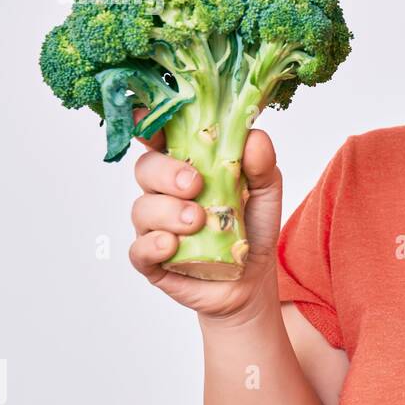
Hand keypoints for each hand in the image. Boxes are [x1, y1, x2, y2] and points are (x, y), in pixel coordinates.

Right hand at [127, 108, 283, 325]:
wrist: (252, 280)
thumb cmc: (252, 228)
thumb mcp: (266, 191)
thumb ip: (262, 165)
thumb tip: (254, 137)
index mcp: (188, 166)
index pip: (161, 139)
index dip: (151, 126)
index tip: (151, 123)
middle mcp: (165, 192)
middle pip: (145, 168)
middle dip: (166, 172)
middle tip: (194, 185)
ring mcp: (155, 226)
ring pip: (142, 208)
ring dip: (168, 212)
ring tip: (197, 222)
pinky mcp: (152, 260)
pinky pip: (138, 249)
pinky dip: (153, 244)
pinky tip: (172, 246)